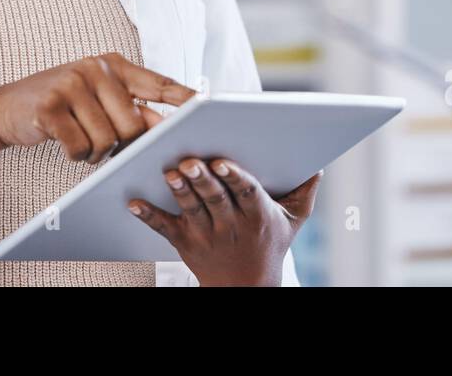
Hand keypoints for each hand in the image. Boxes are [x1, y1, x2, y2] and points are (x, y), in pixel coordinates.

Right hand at [0, 53, 194, 162]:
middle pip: (133, 124)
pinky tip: (65, 142)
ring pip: (108, 140)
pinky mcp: (50, 106)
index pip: (158, 83)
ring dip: (96, 152)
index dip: (184, 98)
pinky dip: (75, 155)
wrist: (7, 107)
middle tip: (103, 143)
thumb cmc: (62, 106)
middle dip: (123, 144)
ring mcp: (71, 84)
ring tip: (81, 140)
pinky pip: (80, 147)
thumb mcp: (97, 98)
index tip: (209, 107)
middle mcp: (95, 68)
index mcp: (114, 64)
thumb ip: (130, 107)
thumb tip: (165, 128)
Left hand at [127, 158, 320, 285]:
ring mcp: (205, 235)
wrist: (247, 289)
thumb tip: (319, 166)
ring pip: (191, 210)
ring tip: (170, 173)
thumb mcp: (294, 222)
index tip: (222, 162)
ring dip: (180, 192)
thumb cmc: (270, 246)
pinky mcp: (184, 242)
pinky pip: (164, 228)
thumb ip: (305, 193)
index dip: (234, 177)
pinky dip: (148, 215)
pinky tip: (132, 202)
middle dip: (203, 180)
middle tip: (190, 162)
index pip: (246, 193)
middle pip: (215, 199)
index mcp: (257, 216)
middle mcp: (231, 226)